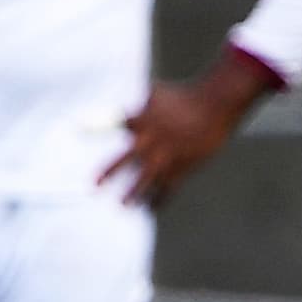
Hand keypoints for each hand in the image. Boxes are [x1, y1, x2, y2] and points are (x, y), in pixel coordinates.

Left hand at [99, 47, 279, 207]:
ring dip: (135, 192)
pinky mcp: (185, 164)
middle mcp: (154, 138)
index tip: (85, 138)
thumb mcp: (158, 93)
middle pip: (128, 158)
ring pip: (148, 177)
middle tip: (94, 185)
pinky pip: (170, 185)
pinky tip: (151, 208)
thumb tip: (122, 109)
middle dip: (110, 172)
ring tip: (123, 205)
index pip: (119, 127)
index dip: (100, 131)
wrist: (216, 105)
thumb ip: (138, 103)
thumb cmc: (185, 96)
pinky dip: (161, 197)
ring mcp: (170, 153)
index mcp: (144, 119)